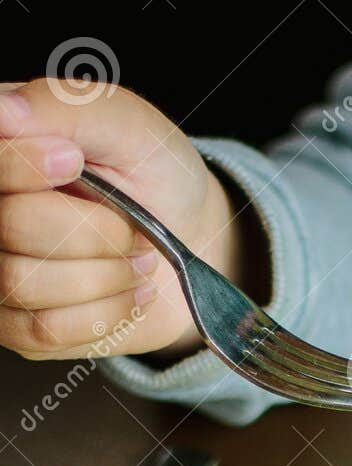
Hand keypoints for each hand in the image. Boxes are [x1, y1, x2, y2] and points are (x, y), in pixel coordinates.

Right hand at [0, 78, 240, 360]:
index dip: (21, 167)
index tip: (72, 160)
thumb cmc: (154, 173)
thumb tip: (3, 108)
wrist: (192, 242)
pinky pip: (46, 330)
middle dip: (91, 231)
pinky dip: (104, 312)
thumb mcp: (126, 123)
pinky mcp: (18, 328)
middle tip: (132, 226)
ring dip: (104, 274)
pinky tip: (129, 291)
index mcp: (2, 146)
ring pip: (23, 284)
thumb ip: (63, 107)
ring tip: (137, 257)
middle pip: (8, 228)